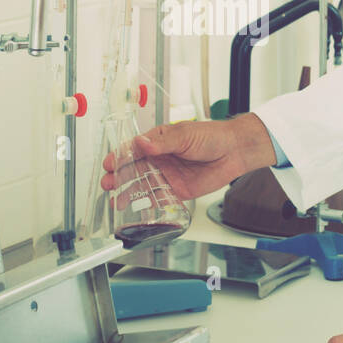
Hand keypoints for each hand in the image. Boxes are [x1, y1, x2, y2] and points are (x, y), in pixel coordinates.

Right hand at [100, 113, 277, 201]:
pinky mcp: (178, 190)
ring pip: (143, 185)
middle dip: (119, 176)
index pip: (134, 148)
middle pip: (134, 168)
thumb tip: (142, 142)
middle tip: (108, 183)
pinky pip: (160, 197)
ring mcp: (168, 175)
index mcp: (159, 140)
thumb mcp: (185, 135)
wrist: (234, 151)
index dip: (120, 156)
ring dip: (129, 192)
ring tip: (117, 200)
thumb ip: (163, 142)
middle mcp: (161, 158)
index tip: (109, 163)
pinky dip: (148, 203)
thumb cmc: (212, 136)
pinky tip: (137, 207)